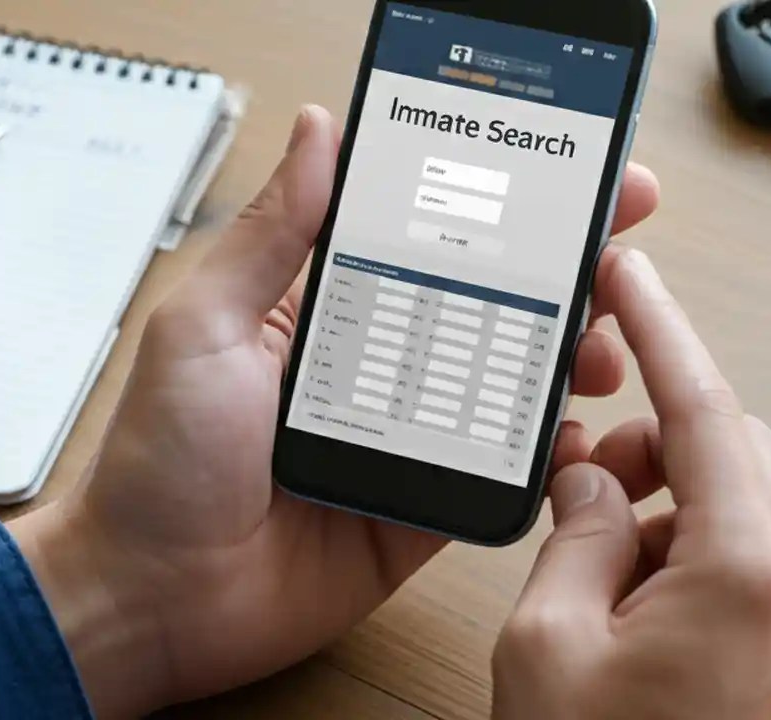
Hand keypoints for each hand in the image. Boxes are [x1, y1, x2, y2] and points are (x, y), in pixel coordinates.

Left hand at [11, 106, 659, 717]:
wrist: (154, 599)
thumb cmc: (157, 463)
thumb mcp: (204, 327)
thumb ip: (271, 236)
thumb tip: (318, 132)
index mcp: (323, 310)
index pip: (425, 237)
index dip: (495, 203)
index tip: (562, 172)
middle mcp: (372, 367)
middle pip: (485, 306)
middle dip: (558, 274)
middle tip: (616, 249)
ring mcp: (403, 438)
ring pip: (505, 385)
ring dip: (565, 357)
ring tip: (604, 342)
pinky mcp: (419, 508)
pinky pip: (497, 475)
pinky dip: (544, 455)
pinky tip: (573, 433)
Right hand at [492, 247, 770, 719]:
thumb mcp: (550, 640)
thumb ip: (575, 533)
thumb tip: (590, 480)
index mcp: (745, 572)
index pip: (702, 411)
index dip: (659, 331)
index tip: (630, 274)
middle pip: (727, 450)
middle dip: (648, 437)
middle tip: (577, 460)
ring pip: (730, 502)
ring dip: (655, 500)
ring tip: (583, 549)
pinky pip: (735, 557)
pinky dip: (673, 545)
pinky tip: (613, 589)